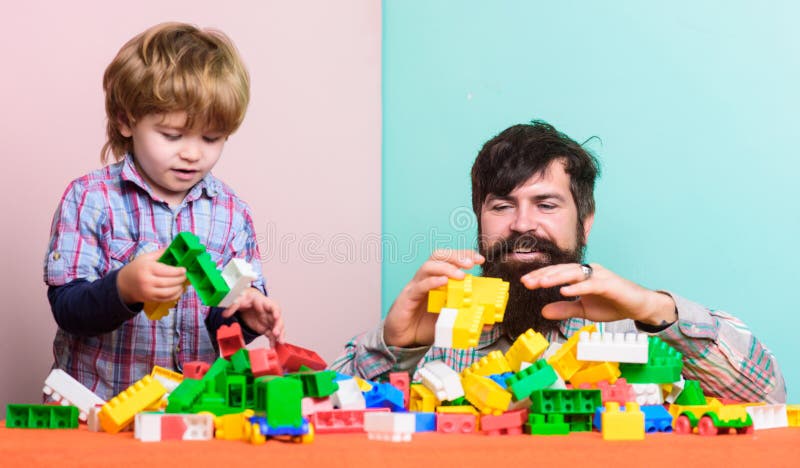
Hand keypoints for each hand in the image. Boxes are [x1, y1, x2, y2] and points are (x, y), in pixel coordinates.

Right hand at [117, 249, 185, 303]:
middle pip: (169, 282)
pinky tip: (179, 290)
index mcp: (147, 268)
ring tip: (183, 283)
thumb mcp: (145, 258)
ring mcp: (148, 292)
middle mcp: (147, 281)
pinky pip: (166, 299)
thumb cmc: (136, 268)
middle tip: (185, 276)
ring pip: (168, 292)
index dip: (177, 271)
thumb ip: (160, 253)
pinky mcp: (150, 299)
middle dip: (180, 279)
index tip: (184, 269)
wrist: (123, 284)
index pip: (166, 271)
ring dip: (179, 288)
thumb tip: (174, 247)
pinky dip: (175, 295)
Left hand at [222, 288, 284, 344]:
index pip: (274, 307)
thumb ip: (233, 306)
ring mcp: (269, 321)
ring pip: (278, 328)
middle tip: (276, 333)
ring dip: (279, 335)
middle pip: (278, 319)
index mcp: (265, 303)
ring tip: (279, 342)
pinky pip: (272, 335)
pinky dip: (273, 341)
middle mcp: (270, 313)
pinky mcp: (266, 328)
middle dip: (278, 326)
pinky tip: (273, 346)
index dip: (276, 312)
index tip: (276, 316)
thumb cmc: (247, 298)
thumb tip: (225, 314)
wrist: (246, 303)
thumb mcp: (239, 299)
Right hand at [384, 249, 483, 346]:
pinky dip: (431, 282)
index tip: (479, 260)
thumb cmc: (424, 326)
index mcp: (437, 281)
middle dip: (455, 256)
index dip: (464, 255)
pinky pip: (419, 286)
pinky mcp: (407, 298)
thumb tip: (488, 323)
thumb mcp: (449, 321)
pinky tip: (442, 283)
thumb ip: (467, 319)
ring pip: (428, 267)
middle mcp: (425, 279)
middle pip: (438, 257)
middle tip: (470, 263)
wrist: (404, 340)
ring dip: (446, 268)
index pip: (449, 260)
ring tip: (460, 275)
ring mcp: (415, 287)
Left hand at [520, 263, 676, 325]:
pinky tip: (564, 291)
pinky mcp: (609, 283)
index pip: (557, 273)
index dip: (541, 276)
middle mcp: (589, 270)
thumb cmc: (612, 304)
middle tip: (527, 282)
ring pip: (574, 273)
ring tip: (541, 283)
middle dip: (543, 276)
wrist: (639, 307)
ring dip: (556, 277)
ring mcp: (599, 275)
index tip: (525, 282)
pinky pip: (590, 284)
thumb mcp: (583, 310)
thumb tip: (544, 311)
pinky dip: (577, 287)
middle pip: (562, 270)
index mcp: (582, 275)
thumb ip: (564, 309)